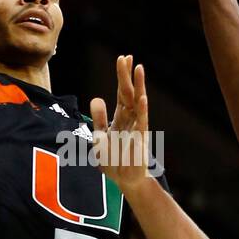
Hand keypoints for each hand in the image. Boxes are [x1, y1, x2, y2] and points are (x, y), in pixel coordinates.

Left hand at [90, 56, 150, 194]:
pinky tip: (142, 96)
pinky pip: (142, 122)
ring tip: (139, 69)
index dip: (121, 76)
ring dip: (138, 86)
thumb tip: (96, 98)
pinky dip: (142, 109)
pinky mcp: (140, 139)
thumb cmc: (114, 160)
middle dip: (127, 76)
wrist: (124, 180)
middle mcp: (131, 119)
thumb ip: (99, 118)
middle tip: (127, 57)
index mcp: (121, 117)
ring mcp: (137, 128)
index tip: (122, 59)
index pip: (121, 93)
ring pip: (138, 103)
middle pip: (128, 93)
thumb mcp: (100, 137)